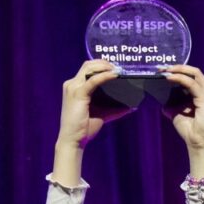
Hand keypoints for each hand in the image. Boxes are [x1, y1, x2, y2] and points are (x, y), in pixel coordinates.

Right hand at [53, 60, 131, 181]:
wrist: (73, 140)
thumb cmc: (84, 128)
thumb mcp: (101, 115)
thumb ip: (114, 109)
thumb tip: (131, 107)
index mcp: (75, 87)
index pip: (87, 69)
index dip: (101, 65)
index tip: (115, 67)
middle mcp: (72, 85)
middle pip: (88, 65)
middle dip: (104, 63)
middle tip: (119, 67)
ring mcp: (73, 88)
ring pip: (89, 68)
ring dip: (104, 66)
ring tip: (117, 70)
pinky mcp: (78, 94)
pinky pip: (93, 80)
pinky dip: (104, 76)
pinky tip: (114, 76)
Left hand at [159, 65, 203, 177]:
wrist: (197, 143)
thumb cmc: (190, 130)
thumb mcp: (177, 113)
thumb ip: (172, 104)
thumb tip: (163, 100)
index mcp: (202, 94)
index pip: (192, 76)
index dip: (178, 71)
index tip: (164, 71)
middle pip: (194, 72)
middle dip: (178, 67)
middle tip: (163, 68)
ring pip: (194, 74)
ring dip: (178, 70)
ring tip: (165, 71)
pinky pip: (191, 83)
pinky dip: (180, 78)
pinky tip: (170, 78)